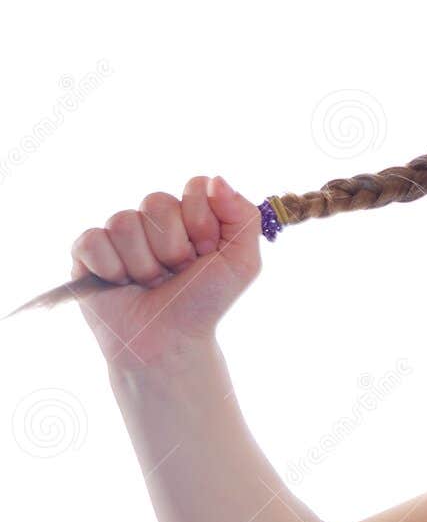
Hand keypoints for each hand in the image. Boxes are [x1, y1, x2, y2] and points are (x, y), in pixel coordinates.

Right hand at [70, 175, 263, 368]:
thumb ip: (244, 216)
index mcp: (190, 214)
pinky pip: (94, 241)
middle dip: (173, 247)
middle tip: (176, 274)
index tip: (207, 253)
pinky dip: (112, 269)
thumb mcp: (242, 262)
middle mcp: (154, 219)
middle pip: (157, 202)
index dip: (202, 223)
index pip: (194, 187)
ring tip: (151, 283)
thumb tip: (216, 179)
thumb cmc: (204, 302)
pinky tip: (121, 284)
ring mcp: (120, 234)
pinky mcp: (88, 252)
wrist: (168, 341)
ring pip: (125, 223)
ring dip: (144, 264)